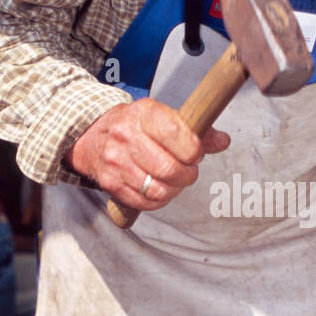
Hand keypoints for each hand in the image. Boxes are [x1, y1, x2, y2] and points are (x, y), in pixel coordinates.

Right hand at [65, 99, 229, 210]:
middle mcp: (125, 136)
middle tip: (188, 169)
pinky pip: (145, 202)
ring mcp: (115, 161)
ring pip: (158, 189)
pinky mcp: (110, 184)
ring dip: (175, 189)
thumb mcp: (162, 118)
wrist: (91, 137)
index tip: (196, 152)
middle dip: (188, 174)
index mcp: (143, 113)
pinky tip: (160, 188)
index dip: (194, 149)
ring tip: (174, 180)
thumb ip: (194, 131)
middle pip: (169, 169)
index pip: (176, 134)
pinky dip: (159, 200)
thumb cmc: (135, 127)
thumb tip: (223, 141)